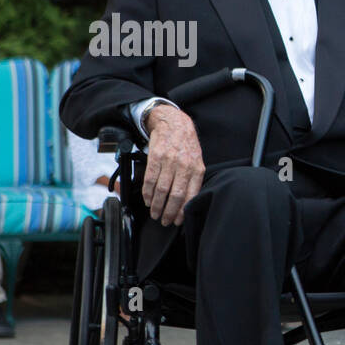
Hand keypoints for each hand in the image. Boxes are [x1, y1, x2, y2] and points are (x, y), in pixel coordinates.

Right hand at [142, 105, 204, 226]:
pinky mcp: (156, 157)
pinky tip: (147, 199)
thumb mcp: (197, 161)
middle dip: (168, 212)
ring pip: (161, 189)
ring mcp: (169, 161)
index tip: (177, 221)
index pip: (190, 195)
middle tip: (163, 220)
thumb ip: (193, 179)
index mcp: (197, 169)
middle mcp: (184, 166)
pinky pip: (150, 179)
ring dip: (156, 205)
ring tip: (154, 212)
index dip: (182, 211)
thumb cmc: (186, 145)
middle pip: (175, 195)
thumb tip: (187, 202)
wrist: (174, 123)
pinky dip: (147, 192)